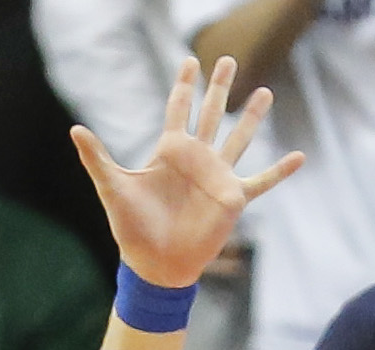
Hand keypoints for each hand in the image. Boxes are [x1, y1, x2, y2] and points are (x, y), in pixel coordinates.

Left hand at [72, 56, 301, 291]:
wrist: (155, 266)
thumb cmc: (132, 229)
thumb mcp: (113, 188)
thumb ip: (97, 158)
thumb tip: (74, 129)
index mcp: (170, 150)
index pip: (178, 107)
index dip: (184, 84)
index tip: (190, 59)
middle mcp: (196, 158)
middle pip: (211, 113)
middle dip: (219, 87)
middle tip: (229, 59)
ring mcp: (216, 177)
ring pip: (238, 138)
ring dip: (251, 116)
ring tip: (264, 92)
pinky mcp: (232, 199)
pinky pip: (261, 181)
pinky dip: (280, 171)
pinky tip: (299, 156)